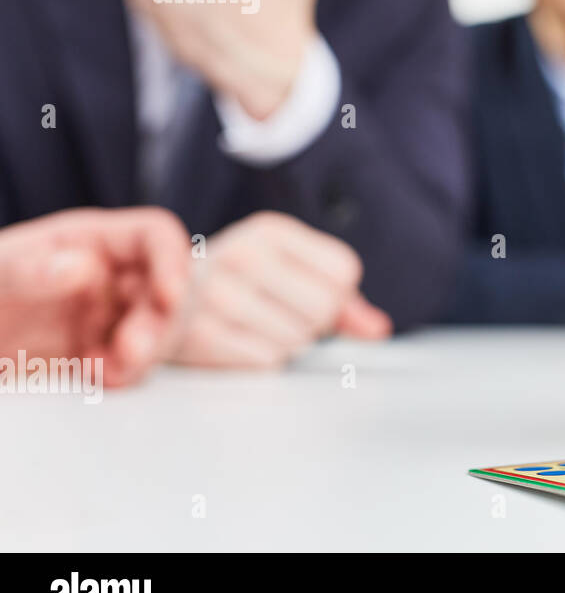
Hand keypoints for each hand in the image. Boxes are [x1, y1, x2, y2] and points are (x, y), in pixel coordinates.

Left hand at [0, 208, 190, 385]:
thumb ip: (34, 269)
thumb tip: (85, 267)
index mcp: (91, 240)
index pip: (153, 236)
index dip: (172, 262)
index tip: (169, 297)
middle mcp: (109, 273)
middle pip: (163, 289)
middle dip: (157, 323)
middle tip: (131, 351)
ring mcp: (108, 312)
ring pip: (157, 329)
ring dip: (145, 354)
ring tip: (109, 371)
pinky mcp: (100, 348)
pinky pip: (132, 362)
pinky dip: (123, 374)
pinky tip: (93, 375)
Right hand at [168, 212, 390, 367]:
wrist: (157, 299)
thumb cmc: (236, 283)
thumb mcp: (289, 271)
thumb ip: (342, 298)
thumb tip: (378, 329)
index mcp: (270, 231)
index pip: (344, 270)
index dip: (336, 292)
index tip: (307, 290)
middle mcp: (242, 255)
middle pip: (324, 309)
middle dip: (312, 321)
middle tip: (277, 311)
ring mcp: (217, 296)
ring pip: (297, 340)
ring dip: (285, 342)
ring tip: (253, 323)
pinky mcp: (201, 335)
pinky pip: (267, 361)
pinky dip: (260, 357)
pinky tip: (237, 339)